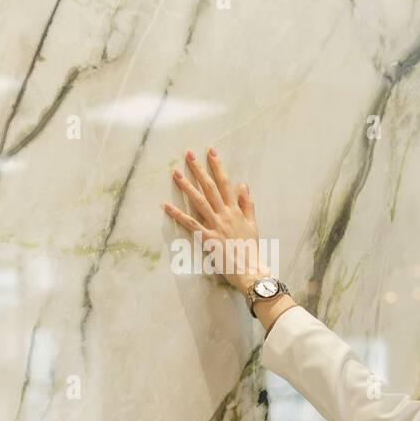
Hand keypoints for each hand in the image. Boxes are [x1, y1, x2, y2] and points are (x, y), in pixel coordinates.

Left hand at [162, 148, 268, 292]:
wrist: (250, 269)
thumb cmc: (251, 249)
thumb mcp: (253, 224)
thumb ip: (247, 204)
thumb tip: (243, 185)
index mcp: (235, 210)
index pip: (225, 182)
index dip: (217, 166)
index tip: (210, 151)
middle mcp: (225, 214)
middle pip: (210, 187)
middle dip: (199, 169)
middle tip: (188, 154)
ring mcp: (216, 225)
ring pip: (199, 201)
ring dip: (186, 186)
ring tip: (175, 173)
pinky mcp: (207, 238)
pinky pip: (191, 224)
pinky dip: (178, 214)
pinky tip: (167, 206)